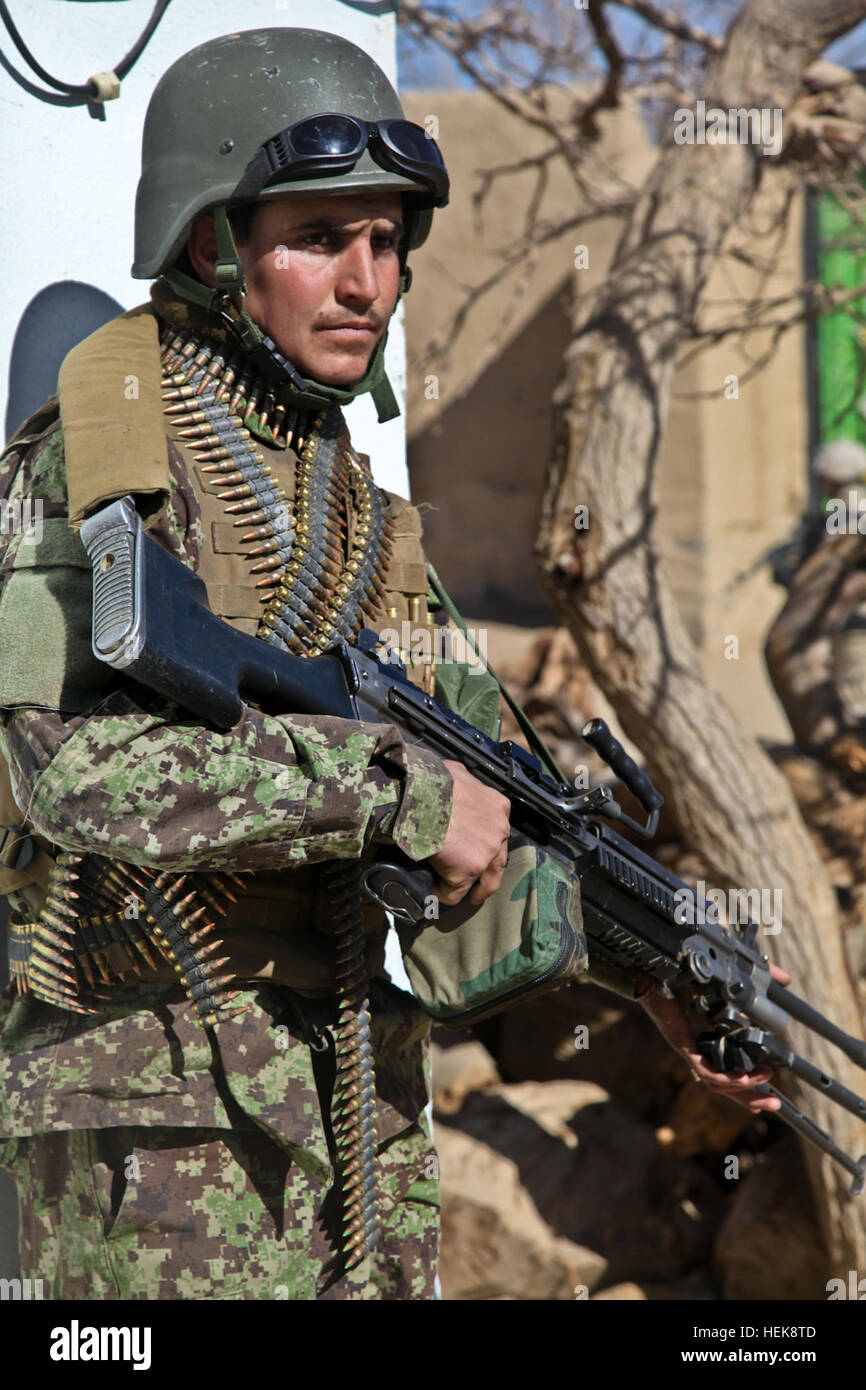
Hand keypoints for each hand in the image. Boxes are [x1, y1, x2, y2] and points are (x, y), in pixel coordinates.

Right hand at [428, 760, 510, 907]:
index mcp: (498, 807)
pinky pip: (455, 891)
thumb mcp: (456, 775)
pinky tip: (433, 891)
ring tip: (452, 894)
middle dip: (487, 877)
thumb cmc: (431, 781)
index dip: (484, 845)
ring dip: (467, 889)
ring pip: (481, 880)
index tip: (475, 852)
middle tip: (477, 890)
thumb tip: (451, 788)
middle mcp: (499, 830)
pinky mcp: (469, 869)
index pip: (496, 833)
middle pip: (498, 862)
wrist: (419, 795)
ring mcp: (487, 852)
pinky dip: (443, 894)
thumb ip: (463, 787)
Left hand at [636, 961, 792, 1113]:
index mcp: (710, 1035)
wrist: (658, 963)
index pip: (730, 1068)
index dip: (749, 1083)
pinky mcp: (681, 1042)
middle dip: (750, 1098)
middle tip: (774, 1103)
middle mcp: (700, 1045)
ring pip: (715, 1082)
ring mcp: (690, 1046)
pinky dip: (724, 1078)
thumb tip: (787, 980)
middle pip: (724, 1084)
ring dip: (743, 1088)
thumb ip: (760, 977)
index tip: (772, 1090)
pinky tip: (742, 1078)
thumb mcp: (731, 976)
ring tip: (765, 1079)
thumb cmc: (688, 970)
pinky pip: (704, 1069)